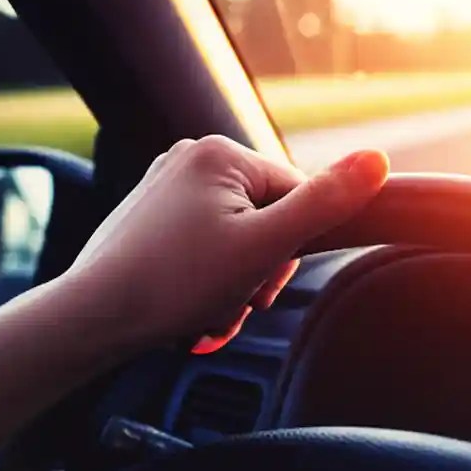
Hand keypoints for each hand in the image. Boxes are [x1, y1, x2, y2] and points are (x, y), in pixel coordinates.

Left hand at [58, 135, 387, 352]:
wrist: (92, 317)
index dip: (288, 251)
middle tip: (230, 300)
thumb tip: (377, 160)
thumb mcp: (263, 247)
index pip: (296, 198)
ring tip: (205, 307)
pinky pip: (204, 243)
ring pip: (236, 237)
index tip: (257, 280)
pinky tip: (189, 303)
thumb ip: (323, 204)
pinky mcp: (150, 213)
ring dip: (233, 281)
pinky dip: (206, 278)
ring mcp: (166, 183)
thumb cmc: (172, 284)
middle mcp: (191, 155)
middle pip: (265, 219)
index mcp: (220, 152)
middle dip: (257, 270)